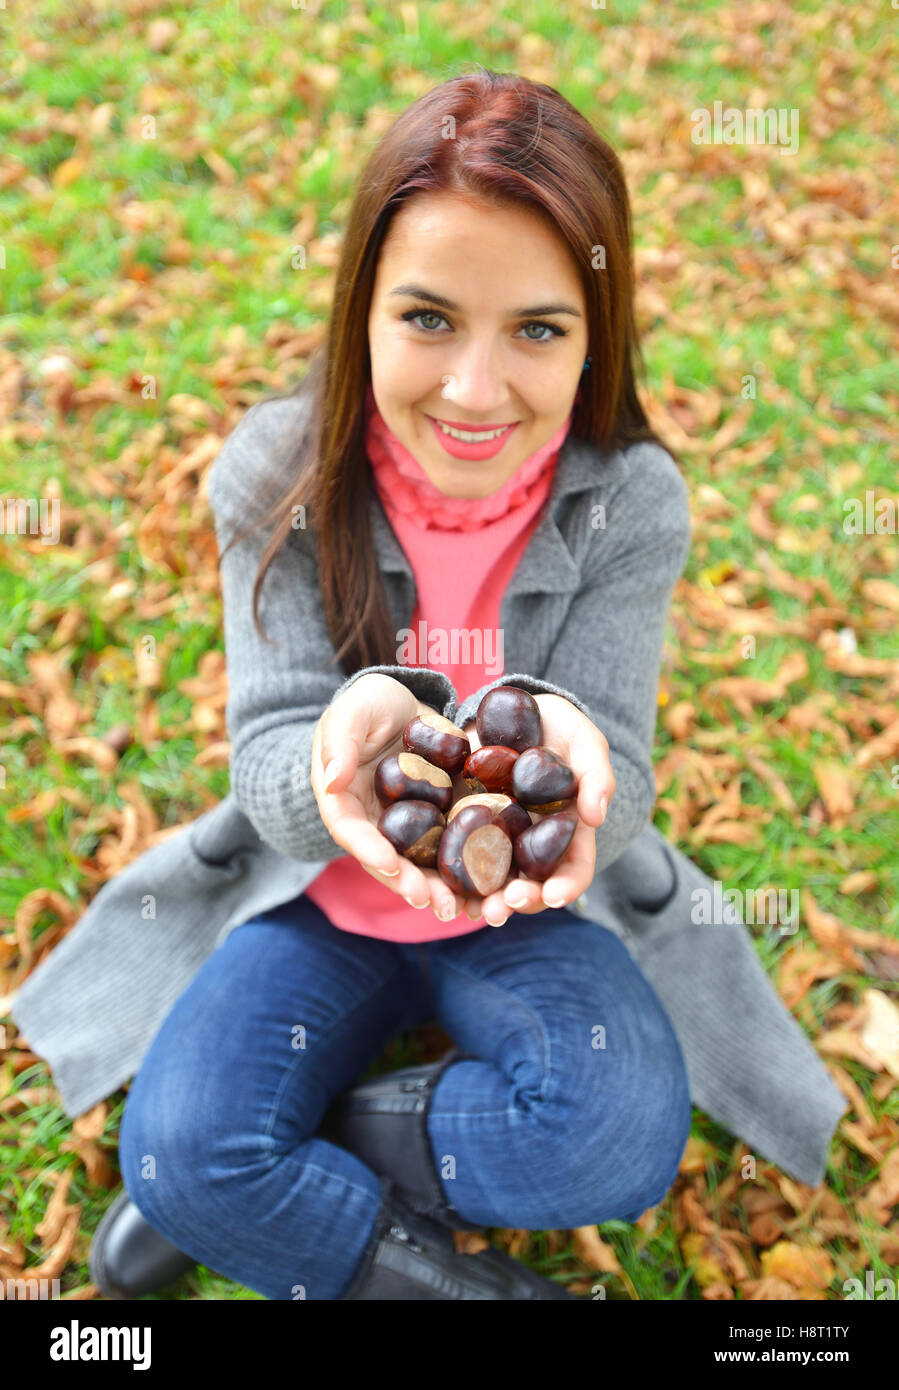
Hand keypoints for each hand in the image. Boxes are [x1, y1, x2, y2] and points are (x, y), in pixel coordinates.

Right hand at [311, 674, 465, 921]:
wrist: (402, 701)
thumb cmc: (368, 702)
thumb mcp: (352, 711)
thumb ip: (339, 742)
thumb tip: (331, 781)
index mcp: (342, 799)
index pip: (351, 831)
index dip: (370, 851)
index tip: (391, 866)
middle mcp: (373, 821)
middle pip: (387, 859)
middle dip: (408, 883)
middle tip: (432, 902)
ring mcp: (405, 825)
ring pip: (418, 862)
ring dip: (437, 887)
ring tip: (461, 908)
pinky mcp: (437, 820)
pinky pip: (449, 846)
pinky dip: (464, 866)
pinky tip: (487, 885)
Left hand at [465, 693, 615, 923]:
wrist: (508, 709)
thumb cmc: (557, 725)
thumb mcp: (583, 740)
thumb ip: (596, 774)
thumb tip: (595, 817)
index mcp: (566, 831)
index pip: (573, 869)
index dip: (566, 886)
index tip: (555, 895)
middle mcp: (531, 843)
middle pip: (530, 885)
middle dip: (518, 901)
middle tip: (501, 908)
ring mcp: (496, 837)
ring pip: (491, 880)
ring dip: (482, 900)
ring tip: (470, 908)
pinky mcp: (462, 824)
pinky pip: (456, 854)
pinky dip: (449, 875)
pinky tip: (439, 885)